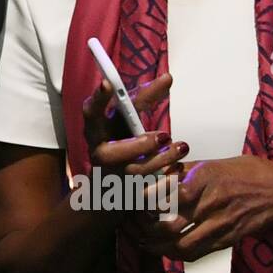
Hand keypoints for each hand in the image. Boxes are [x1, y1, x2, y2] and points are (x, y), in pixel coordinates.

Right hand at [82, 73, 188, 201]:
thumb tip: (169, 77)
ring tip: (181, 147)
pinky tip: (178, 169)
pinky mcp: (125, 195)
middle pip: (111, 152)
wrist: (112, 185)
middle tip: (164, 135)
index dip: (97, 99)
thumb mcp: (128, 117)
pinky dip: (166, 180)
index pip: (91, 112)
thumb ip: (145, 98)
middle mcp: (99, 153)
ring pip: (134, 172)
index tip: (107, 83)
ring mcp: (111, 176)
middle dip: (139, 145)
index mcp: (96, 130)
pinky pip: (147, 191)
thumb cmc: (123, 139)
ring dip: (161, 160)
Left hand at [137, 155, 272, 260]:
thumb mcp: (212, 164)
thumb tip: (154, 170)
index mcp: (202, 178)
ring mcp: (218, 224)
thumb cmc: (245, 172)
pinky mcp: (226, 239)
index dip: (141, 200)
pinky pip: (195, 253)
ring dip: (156, 246)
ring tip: (142, 241)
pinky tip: (164, 250)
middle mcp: (208, 203)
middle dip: (143, 229)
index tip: (127, 200)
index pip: (163, 192)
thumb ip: (183, 170)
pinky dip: (176, 254)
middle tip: (130, 225)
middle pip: (166, 224)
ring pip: (179, 244)